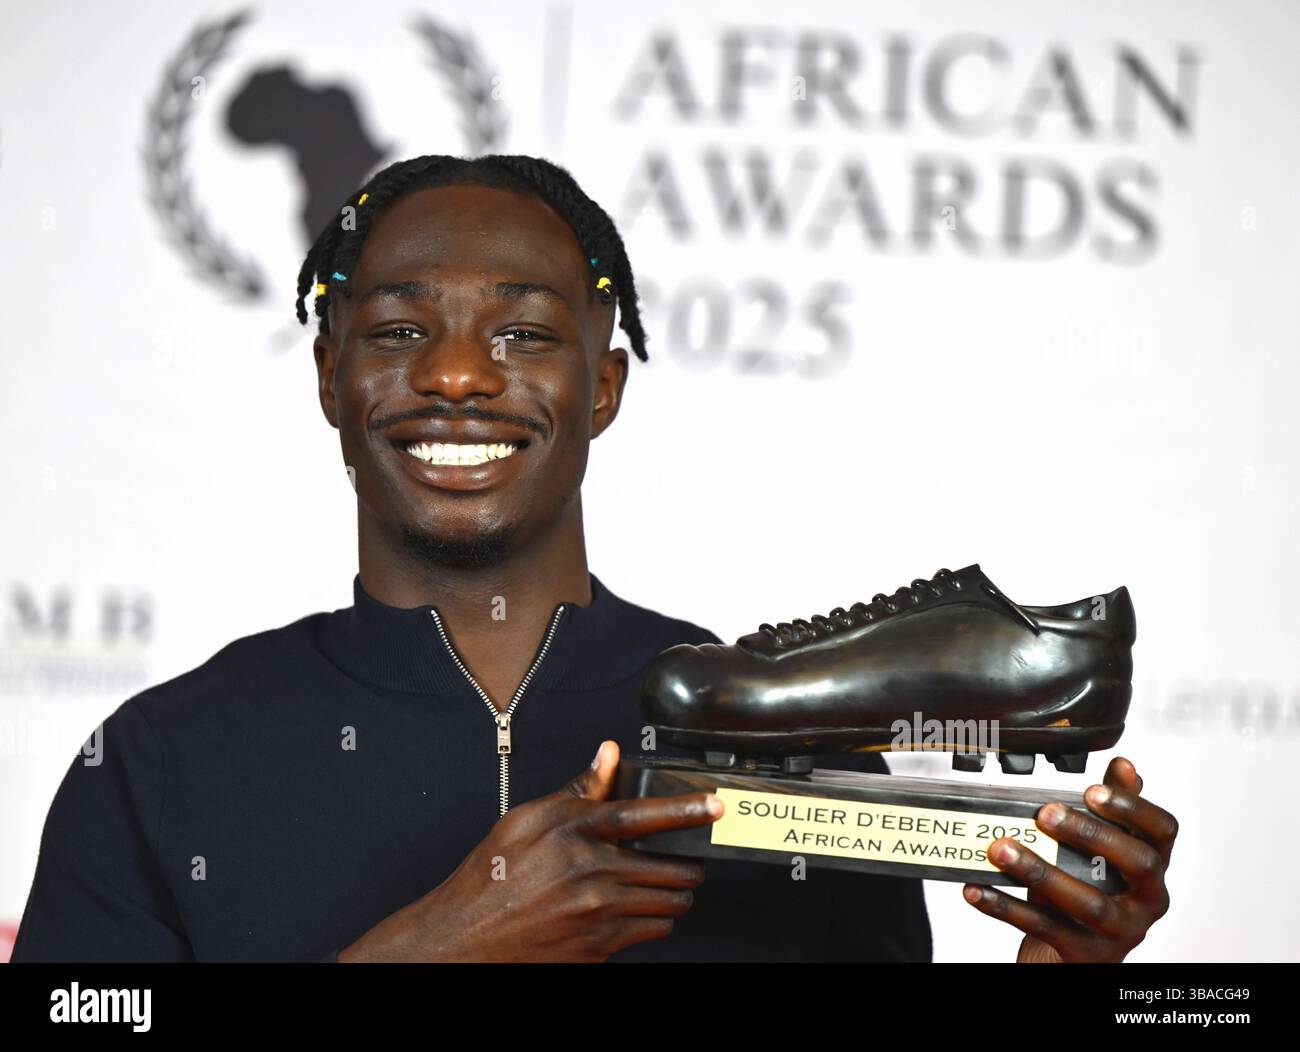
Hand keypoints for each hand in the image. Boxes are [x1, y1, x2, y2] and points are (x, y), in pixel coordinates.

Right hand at [338, 740, 723, 961]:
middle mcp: (589, 871)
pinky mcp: (600, 945)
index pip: (641, 813)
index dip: (685, 809)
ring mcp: (597, 911)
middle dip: (684, 863)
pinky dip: (655, 920)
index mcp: (571, 832)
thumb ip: (578, 790)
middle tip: (680, 859)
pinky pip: (654, 930)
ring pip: (670, 902)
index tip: (713, 806)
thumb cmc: (493, 875)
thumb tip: (608, 757)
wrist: (466, 937)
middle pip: (671, 867)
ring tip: (658, 885)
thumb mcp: (527, 819)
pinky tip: (634, 910)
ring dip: (674, 893)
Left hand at [961, 756, 1176, 962]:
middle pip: (1136, 864)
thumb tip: (1124, 765)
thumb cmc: (1089, 893)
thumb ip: (1113, 813)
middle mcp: (1146, 901)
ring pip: (1087, 902)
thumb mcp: (1103, 853)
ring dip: (1039, 871)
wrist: (1070, 955)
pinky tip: (976, 889)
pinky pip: (1043, 928)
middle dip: (1090, 834)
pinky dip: (1005, 907)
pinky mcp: (1087, 956)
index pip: (1163, 832)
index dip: (1135, 808)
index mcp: (1151, 868)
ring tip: (1000, 849)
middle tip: (1045, 814)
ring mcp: (1120, 932)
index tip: (1093, 789)